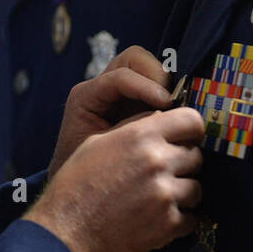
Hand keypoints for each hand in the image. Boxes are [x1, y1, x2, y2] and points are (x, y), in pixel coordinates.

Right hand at [26, 106, 203, 251]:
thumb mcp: (99, 142)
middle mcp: (157, 161)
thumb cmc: (77, 184)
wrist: (67, 231)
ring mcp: (165, 194)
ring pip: (197, 188)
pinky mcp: (168, 224)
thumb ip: (135, 128)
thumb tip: (162, 118)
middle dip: (184, 165)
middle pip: (197, 156)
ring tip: (158, 200)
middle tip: (164, 175)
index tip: (186, 140)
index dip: (191, 130)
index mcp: (141, 135)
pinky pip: (191, 219)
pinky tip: (157, 219)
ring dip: (182, 194)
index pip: (192, 120)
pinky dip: (178, 221)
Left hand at [50, 46, 171, 174]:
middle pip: (134, 58)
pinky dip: (169, 96)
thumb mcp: (104, 153)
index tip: (166, 104)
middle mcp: (102, 88)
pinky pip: (157, 86)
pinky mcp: (137, 103)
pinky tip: (174, 117)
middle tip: (169, 102)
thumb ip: (129, 132)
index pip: (120, 76)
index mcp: (86, 96)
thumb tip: (161, 116)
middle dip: (156, 74)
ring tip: (174, 109)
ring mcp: (121, 94)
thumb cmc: (85, 174)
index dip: (146, 86)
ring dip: (166, 84)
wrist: (78, 193)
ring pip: (149, 67)